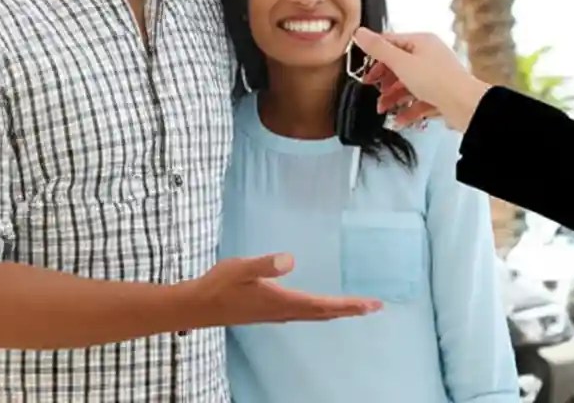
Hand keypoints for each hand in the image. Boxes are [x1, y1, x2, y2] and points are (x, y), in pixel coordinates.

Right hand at [179, 253, 380, 327]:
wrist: (199, 306)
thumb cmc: (219, 285)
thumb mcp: (241, 267)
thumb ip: (265, 264)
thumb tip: (290, 260)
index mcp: (282, 301)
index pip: (323, 305)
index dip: (349, 305)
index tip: (371, 305)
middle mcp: (283, 311)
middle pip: (324, 313)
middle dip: (350, 310)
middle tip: (374, 306)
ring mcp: (276, 314)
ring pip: (314, 315)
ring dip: (336, 311)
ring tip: (354, 307)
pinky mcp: (269, 312)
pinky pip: (303, 313)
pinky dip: (319, 310)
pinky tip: (318, 307)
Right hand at [351, 28, 490, 130]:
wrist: (465, 105)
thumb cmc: (437, 80)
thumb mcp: (401, 62)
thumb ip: (378, 49)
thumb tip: (359, 32)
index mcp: (422, 42)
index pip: (391, 43)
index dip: (375, 56)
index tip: (363, 70)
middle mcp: (430, 56)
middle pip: (399, 65)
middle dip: (384, 81)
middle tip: (373, 90)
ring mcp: (436, 76)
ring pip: (408, 85)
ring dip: (393, 98)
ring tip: (383, 109)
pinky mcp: (441, 95)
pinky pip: (419, 101)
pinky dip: (407, 110)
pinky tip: (398, 120)